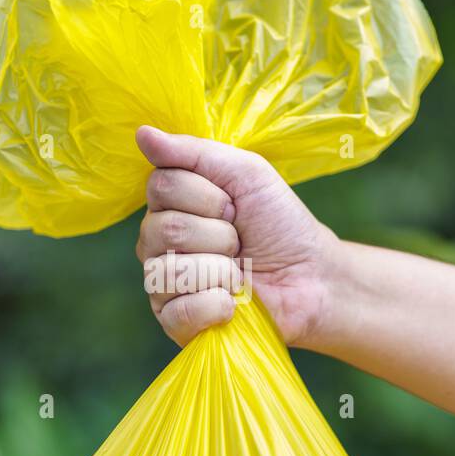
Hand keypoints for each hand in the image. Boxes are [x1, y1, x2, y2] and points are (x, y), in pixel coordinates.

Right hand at [134, 125, 337, 345]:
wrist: (312, 277)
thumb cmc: (279, 224)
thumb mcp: (246, 174)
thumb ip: (194, 153)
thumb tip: (142, 132)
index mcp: (170, 204)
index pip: (161, 186)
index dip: (207, 197)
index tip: (236, 207)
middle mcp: (157, 242)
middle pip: (164, 229)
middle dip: (218, 235)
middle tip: (240, 243)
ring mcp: (162, 284)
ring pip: (170, 270)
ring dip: (221, 270)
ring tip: (240, 273)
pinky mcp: (175, 322)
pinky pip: (177, 310)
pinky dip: (216, 305)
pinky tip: (233, 303)